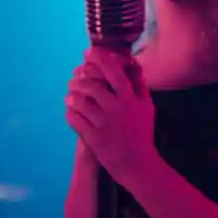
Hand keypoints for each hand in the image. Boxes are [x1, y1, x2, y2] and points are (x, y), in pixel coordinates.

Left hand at [65, 48, 156, 185]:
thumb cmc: (142, 133)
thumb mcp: (146, 107)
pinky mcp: (93, 137)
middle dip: (79, 79)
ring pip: (79, 101)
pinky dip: (70, 112)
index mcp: (130, 98)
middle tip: (74, 80)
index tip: (89, 53)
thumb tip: (132, 63)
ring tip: (71, 96)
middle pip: (91, 84)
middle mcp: (116, 108)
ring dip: (72, 95)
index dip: (98, 58)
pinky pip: (74, 119)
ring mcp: (103, 123)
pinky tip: (72, 111)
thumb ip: (139, 85)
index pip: (113, 71)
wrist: (137, 163)